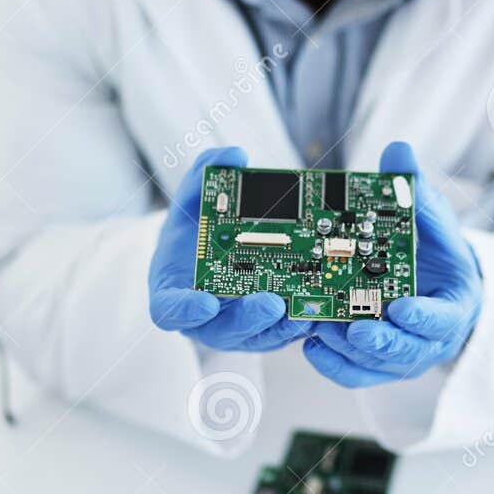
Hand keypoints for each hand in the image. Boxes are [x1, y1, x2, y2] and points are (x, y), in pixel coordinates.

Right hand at [148, 146, 312, 351]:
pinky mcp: (264, 332)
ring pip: (258, 337)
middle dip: (249, 318)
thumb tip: (233, 155)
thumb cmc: (193, 233)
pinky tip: (322, 307)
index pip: (171, 310)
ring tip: (306, 307)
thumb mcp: (191, 201)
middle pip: (223, 330)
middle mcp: (204, 319)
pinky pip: (282, 333)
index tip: (205, 303)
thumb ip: (204, 178)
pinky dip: (301, 322)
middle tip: (273, 303)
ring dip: (284, 326)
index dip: (186, 311)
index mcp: (173, 290)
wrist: (206, 255)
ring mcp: (235, 329)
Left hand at [303, 141, 482, 387]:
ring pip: (375, 365)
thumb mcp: (429, 217)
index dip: (423, 317)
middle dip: (378, 340)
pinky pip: (354, 373)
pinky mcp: (376, 365)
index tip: (402, 307)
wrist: (434, 283)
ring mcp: (401, 357)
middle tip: (352, 326)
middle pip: (405, 352)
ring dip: (346, 350)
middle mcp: (429, 340)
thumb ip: (414, 191)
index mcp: (452, 307)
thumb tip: (398, 151)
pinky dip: (332, 364)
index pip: (441, 320)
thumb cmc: (434, 251)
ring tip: (320, 326)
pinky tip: (311, 343)